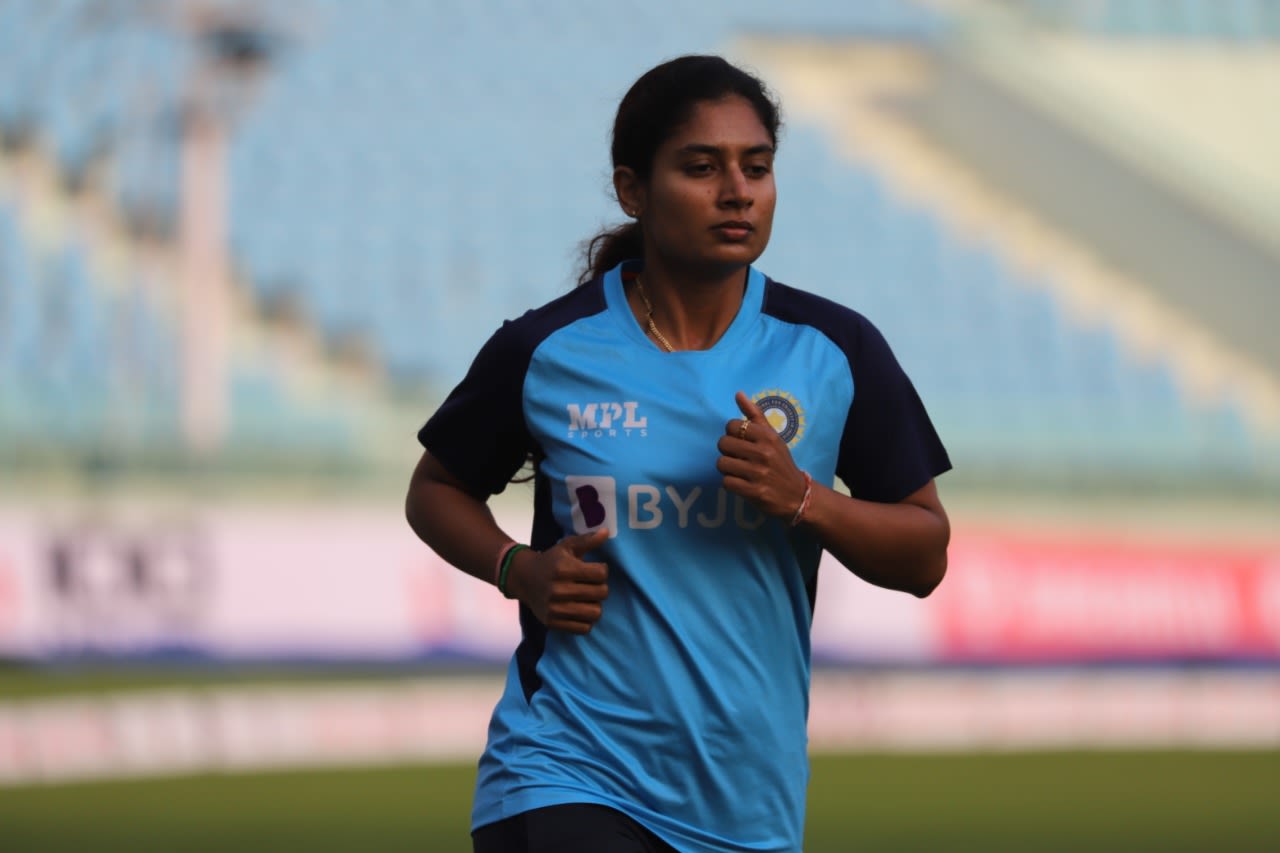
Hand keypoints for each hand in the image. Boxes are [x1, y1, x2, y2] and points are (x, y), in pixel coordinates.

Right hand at [505, 527, 609, 633]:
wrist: (524, 578)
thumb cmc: (551, 561)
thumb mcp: (567, 546)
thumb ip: (587, 540)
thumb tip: (607, 532)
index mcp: (564, 569)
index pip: (601, 574)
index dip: (602, 571)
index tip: (595, 570)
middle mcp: (558, 589)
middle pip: (601, 593)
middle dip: (601, 588)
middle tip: (591, 585)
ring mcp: (555, 608)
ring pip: (595, 613)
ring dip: (595, 605)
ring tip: (588, 599)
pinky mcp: (553, 622)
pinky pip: (584, 628)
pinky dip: (586, 620)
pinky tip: (580, 610)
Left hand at [717, 391, 807, 518]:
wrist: (797, 496)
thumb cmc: (780, 463)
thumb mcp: (773, 437)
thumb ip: (755, 415)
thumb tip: (738, 394)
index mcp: (768, 436)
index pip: (732, 425)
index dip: (732, 434)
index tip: (741, 442)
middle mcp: (764, 452)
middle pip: (723, 443)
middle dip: (727, 451)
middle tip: (738, 458)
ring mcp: (759, 473)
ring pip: (722, 463)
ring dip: (727, 468)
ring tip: (739, 471)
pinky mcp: (754, 491)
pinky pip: (726, 482)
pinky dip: (730, 483)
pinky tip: (741, 483)